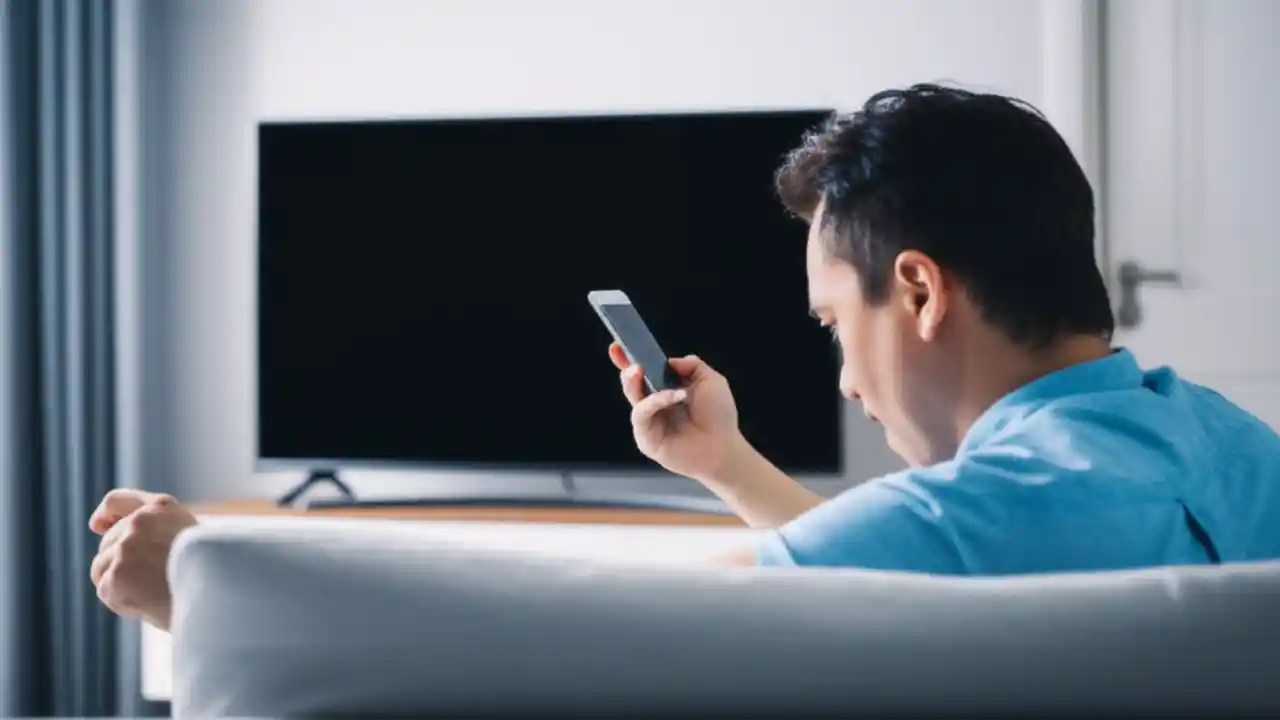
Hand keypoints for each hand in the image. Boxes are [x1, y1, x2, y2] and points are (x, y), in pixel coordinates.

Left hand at [89, 489, 197, 631]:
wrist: (220, 591)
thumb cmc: (210, 570)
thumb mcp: (186, 534)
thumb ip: (155, 528)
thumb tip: (100, 526)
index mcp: (162, 507)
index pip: (117, 500)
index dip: (105, 513)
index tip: (98, 525)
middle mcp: (140, 521)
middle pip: (108, 542)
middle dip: (121, 562)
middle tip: (154, 581)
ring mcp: (125, 547)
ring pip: (102, 567)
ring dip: (119, 582)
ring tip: (154, 591)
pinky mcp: (115, 574)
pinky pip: (106, 591)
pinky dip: (122, 601)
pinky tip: (149, 603)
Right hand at [608, 342, 744, 481]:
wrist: (724, 448)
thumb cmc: (719, 417)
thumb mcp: (711, 381)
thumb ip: (692, 365)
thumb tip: (672, 361)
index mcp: (666, 390)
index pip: (643, 373)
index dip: (627, 360)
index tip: (617, 347)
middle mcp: (654, 406)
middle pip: (631, 384)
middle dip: (628, 372)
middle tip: (635, 366)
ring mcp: (649, 423)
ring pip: (634, 399)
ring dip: (643, 386)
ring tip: (667, 385)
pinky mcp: (646, 439)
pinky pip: (641, 416)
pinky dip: (655, 402)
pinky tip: (675, 397)